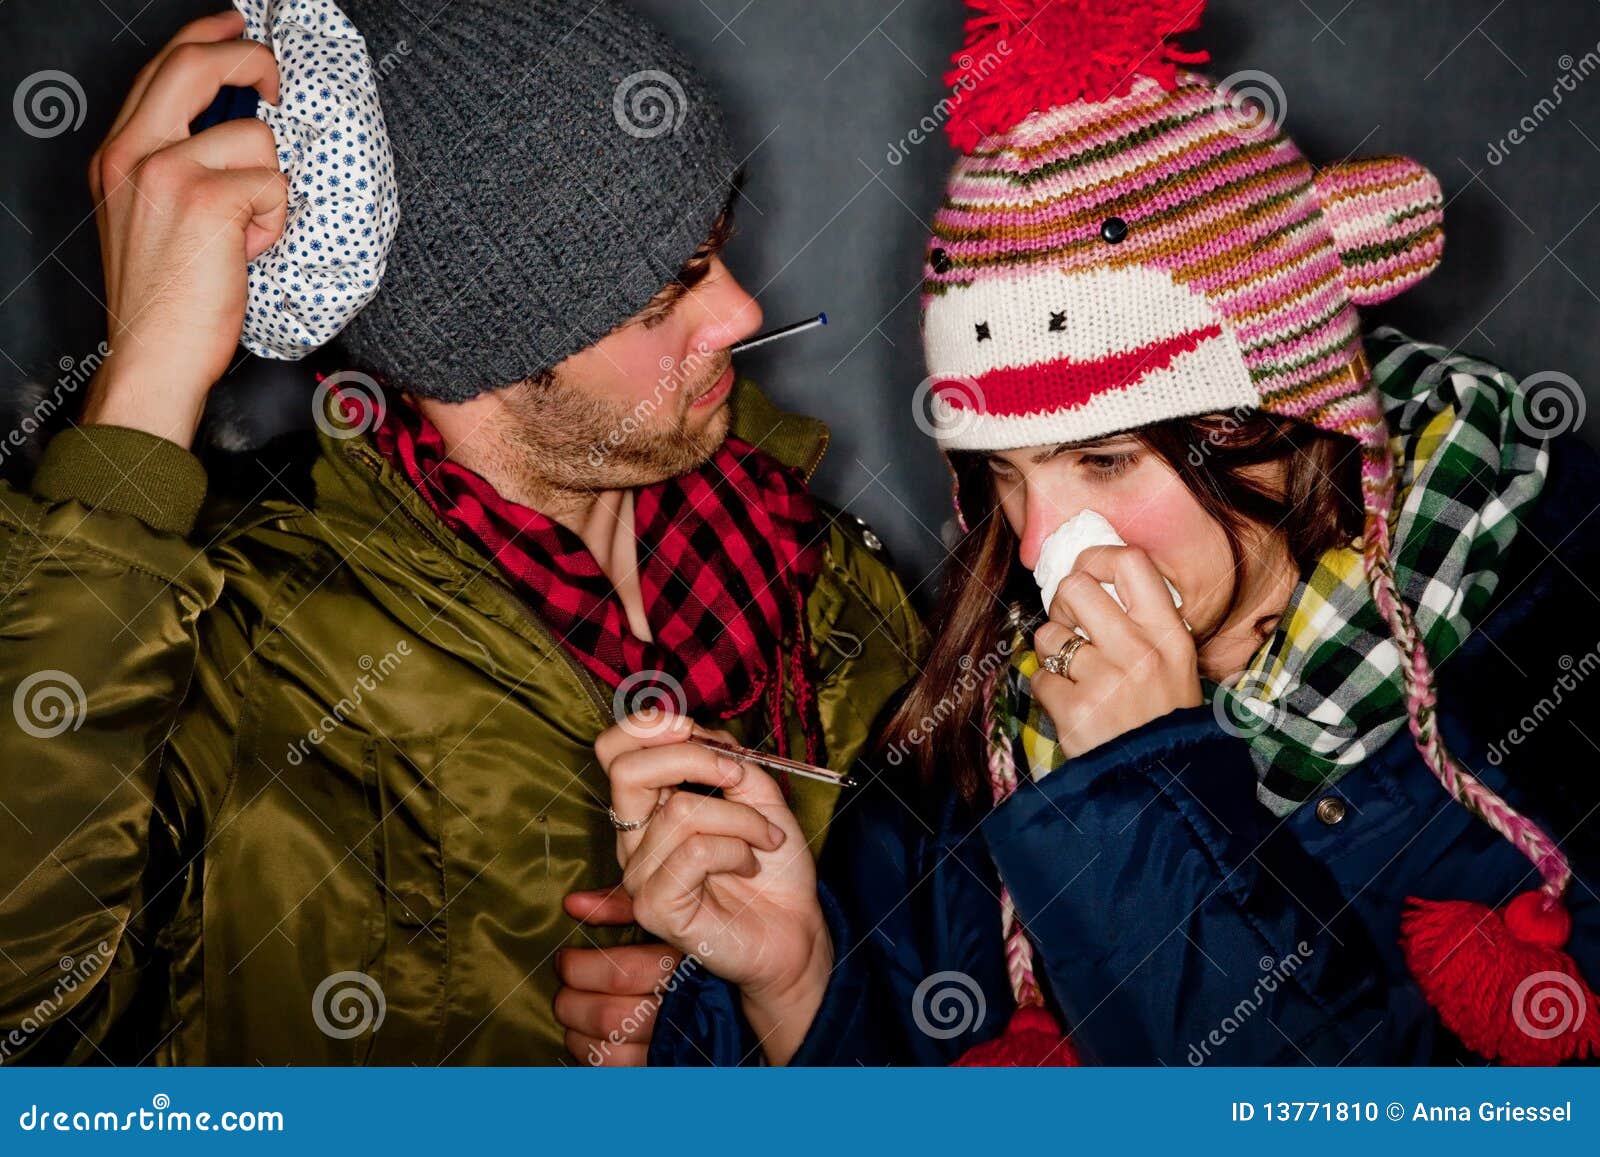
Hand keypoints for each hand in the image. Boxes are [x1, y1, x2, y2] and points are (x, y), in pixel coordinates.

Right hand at [82, 9, 285, 447]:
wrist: (155, 355)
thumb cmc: (167, 300)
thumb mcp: (153, 218)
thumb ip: (178, 166)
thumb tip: (239, 125)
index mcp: (118, 156)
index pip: (163, 68)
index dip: (208, 37)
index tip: (237, 26)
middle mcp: (134, 154)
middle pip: (198, 63)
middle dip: (250, 60)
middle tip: (276, 83)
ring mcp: (167, 172)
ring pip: (255, 137)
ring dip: (268, 189)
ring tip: (244, 233)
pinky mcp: (207, 198)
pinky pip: (273, 184)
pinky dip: (274, 221)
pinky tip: (247, 251)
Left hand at [555, 887, 680, 1066]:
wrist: (744, 989)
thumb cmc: (693, 946)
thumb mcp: (669, 920)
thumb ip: (625, 905)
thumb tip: (573, 904)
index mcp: (683, 966)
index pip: (621, 974)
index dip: (579, 968)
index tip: (565, 960)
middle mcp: (682, 1010)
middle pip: (609, 1017)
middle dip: (571, 1003)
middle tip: (565, 990)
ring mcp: (675, 1046)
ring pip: (610, 1052)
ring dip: (576, 1035)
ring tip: (571, 1017)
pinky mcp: (666, 1067)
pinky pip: (618, 1074)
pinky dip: (592, 1060)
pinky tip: (586, 1042)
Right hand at [596, 712, 831, 1064]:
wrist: (796, 929)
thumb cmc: (775, 866)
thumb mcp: (759, 794)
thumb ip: (727, 758)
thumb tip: (701, 734)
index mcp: (650, 808)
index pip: (614, 749)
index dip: (649, 726)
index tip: (695, 729)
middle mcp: (635, 839)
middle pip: (626, 769)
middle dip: (692, 758)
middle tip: (737, 776)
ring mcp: (640, 875)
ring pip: (681, 810)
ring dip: (742, 817)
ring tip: (764, 839)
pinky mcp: (655, 907)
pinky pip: (697, 851)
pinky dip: (738, 849)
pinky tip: (749, 865)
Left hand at [1032, 544, 1200, 757]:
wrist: (1161, 782)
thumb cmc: (1164, 717)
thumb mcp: (1176, 664)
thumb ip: (1143, 623)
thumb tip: (1094, 578)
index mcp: (1169, 634)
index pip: (1131, 562)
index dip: (1098, 558)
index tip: (1089, 573)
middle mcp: (1139, 651)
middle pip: (1075, 587)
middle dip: (1063, 604)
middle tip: (1074, 627)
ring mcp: (1105, 680)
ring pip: (1048, 634)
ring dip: (1053, 651)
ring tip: (1076, 673)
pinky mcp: (1075, 709)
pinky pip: (1040, 677)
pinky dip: (1050, 690)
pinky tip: (1074, 705)